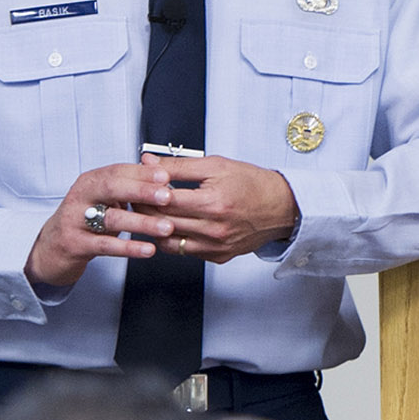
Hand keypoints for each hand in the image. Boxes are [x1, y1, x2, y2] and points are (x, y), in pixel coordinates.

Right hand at [28, 163, 178, 289]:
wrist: (49, 248)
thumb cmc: (83, 220)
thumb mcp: (103, 200)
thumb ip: (128, 187)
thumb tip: (160, 174)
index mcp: (90, 182)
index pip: (117, 171)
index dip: (142, 173)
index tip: (166, 175)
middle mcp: (80, 197)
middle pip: (111, 188)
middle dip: (141, 191)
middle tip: (167, 196)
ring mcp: (75, 221)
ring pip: (111, 219)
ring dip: (141, 222)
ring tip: (165, 227)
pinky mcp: (74, 245)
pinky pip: (104, 245)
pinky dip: (128, 248)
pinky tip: (147, 249)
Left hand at [144, 154, 300, 263]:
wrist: (282, 207)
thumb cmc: (253, 184)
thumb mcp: (216, 165)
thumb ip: (178, 165)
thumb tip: (149, 163)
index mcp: (214, 203)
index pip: (164, 201)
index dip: (145, 192)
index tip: (137, 185)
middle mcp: (215, 229)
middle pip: (163, 222)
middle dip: (144, 209)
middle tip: (136, 198)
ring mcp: (216, 246)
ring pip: (168, 241)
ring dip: (153, 227)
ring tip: (149, 213)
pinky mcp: (217, 256)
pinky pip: (183, 251)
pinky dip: (171, 239)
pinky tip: (169, 226)